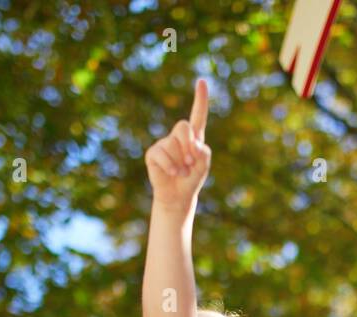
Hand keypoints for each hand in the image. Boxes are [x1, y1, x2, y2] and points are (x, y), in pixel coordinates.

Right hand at [145, 78, 211, 212]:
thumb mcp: (204, 164)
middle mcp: (177, 137)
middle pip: (183, 126)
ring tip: (181, 172)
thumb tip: (192, 144)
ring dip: (181, 163)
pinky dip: (171, 166)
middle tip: (190, 162)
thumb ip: (203, 151)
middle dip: (188, 144)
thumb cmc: (191, 179)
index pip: (198, 115)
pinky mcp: (153, 153)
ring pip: (173, 144)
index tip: (202, 81)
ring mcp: (164, 144)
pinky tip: (173, 173)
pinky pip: (162, 154)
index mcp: (193, 136)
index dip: (200, 99)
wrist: (178, 196)